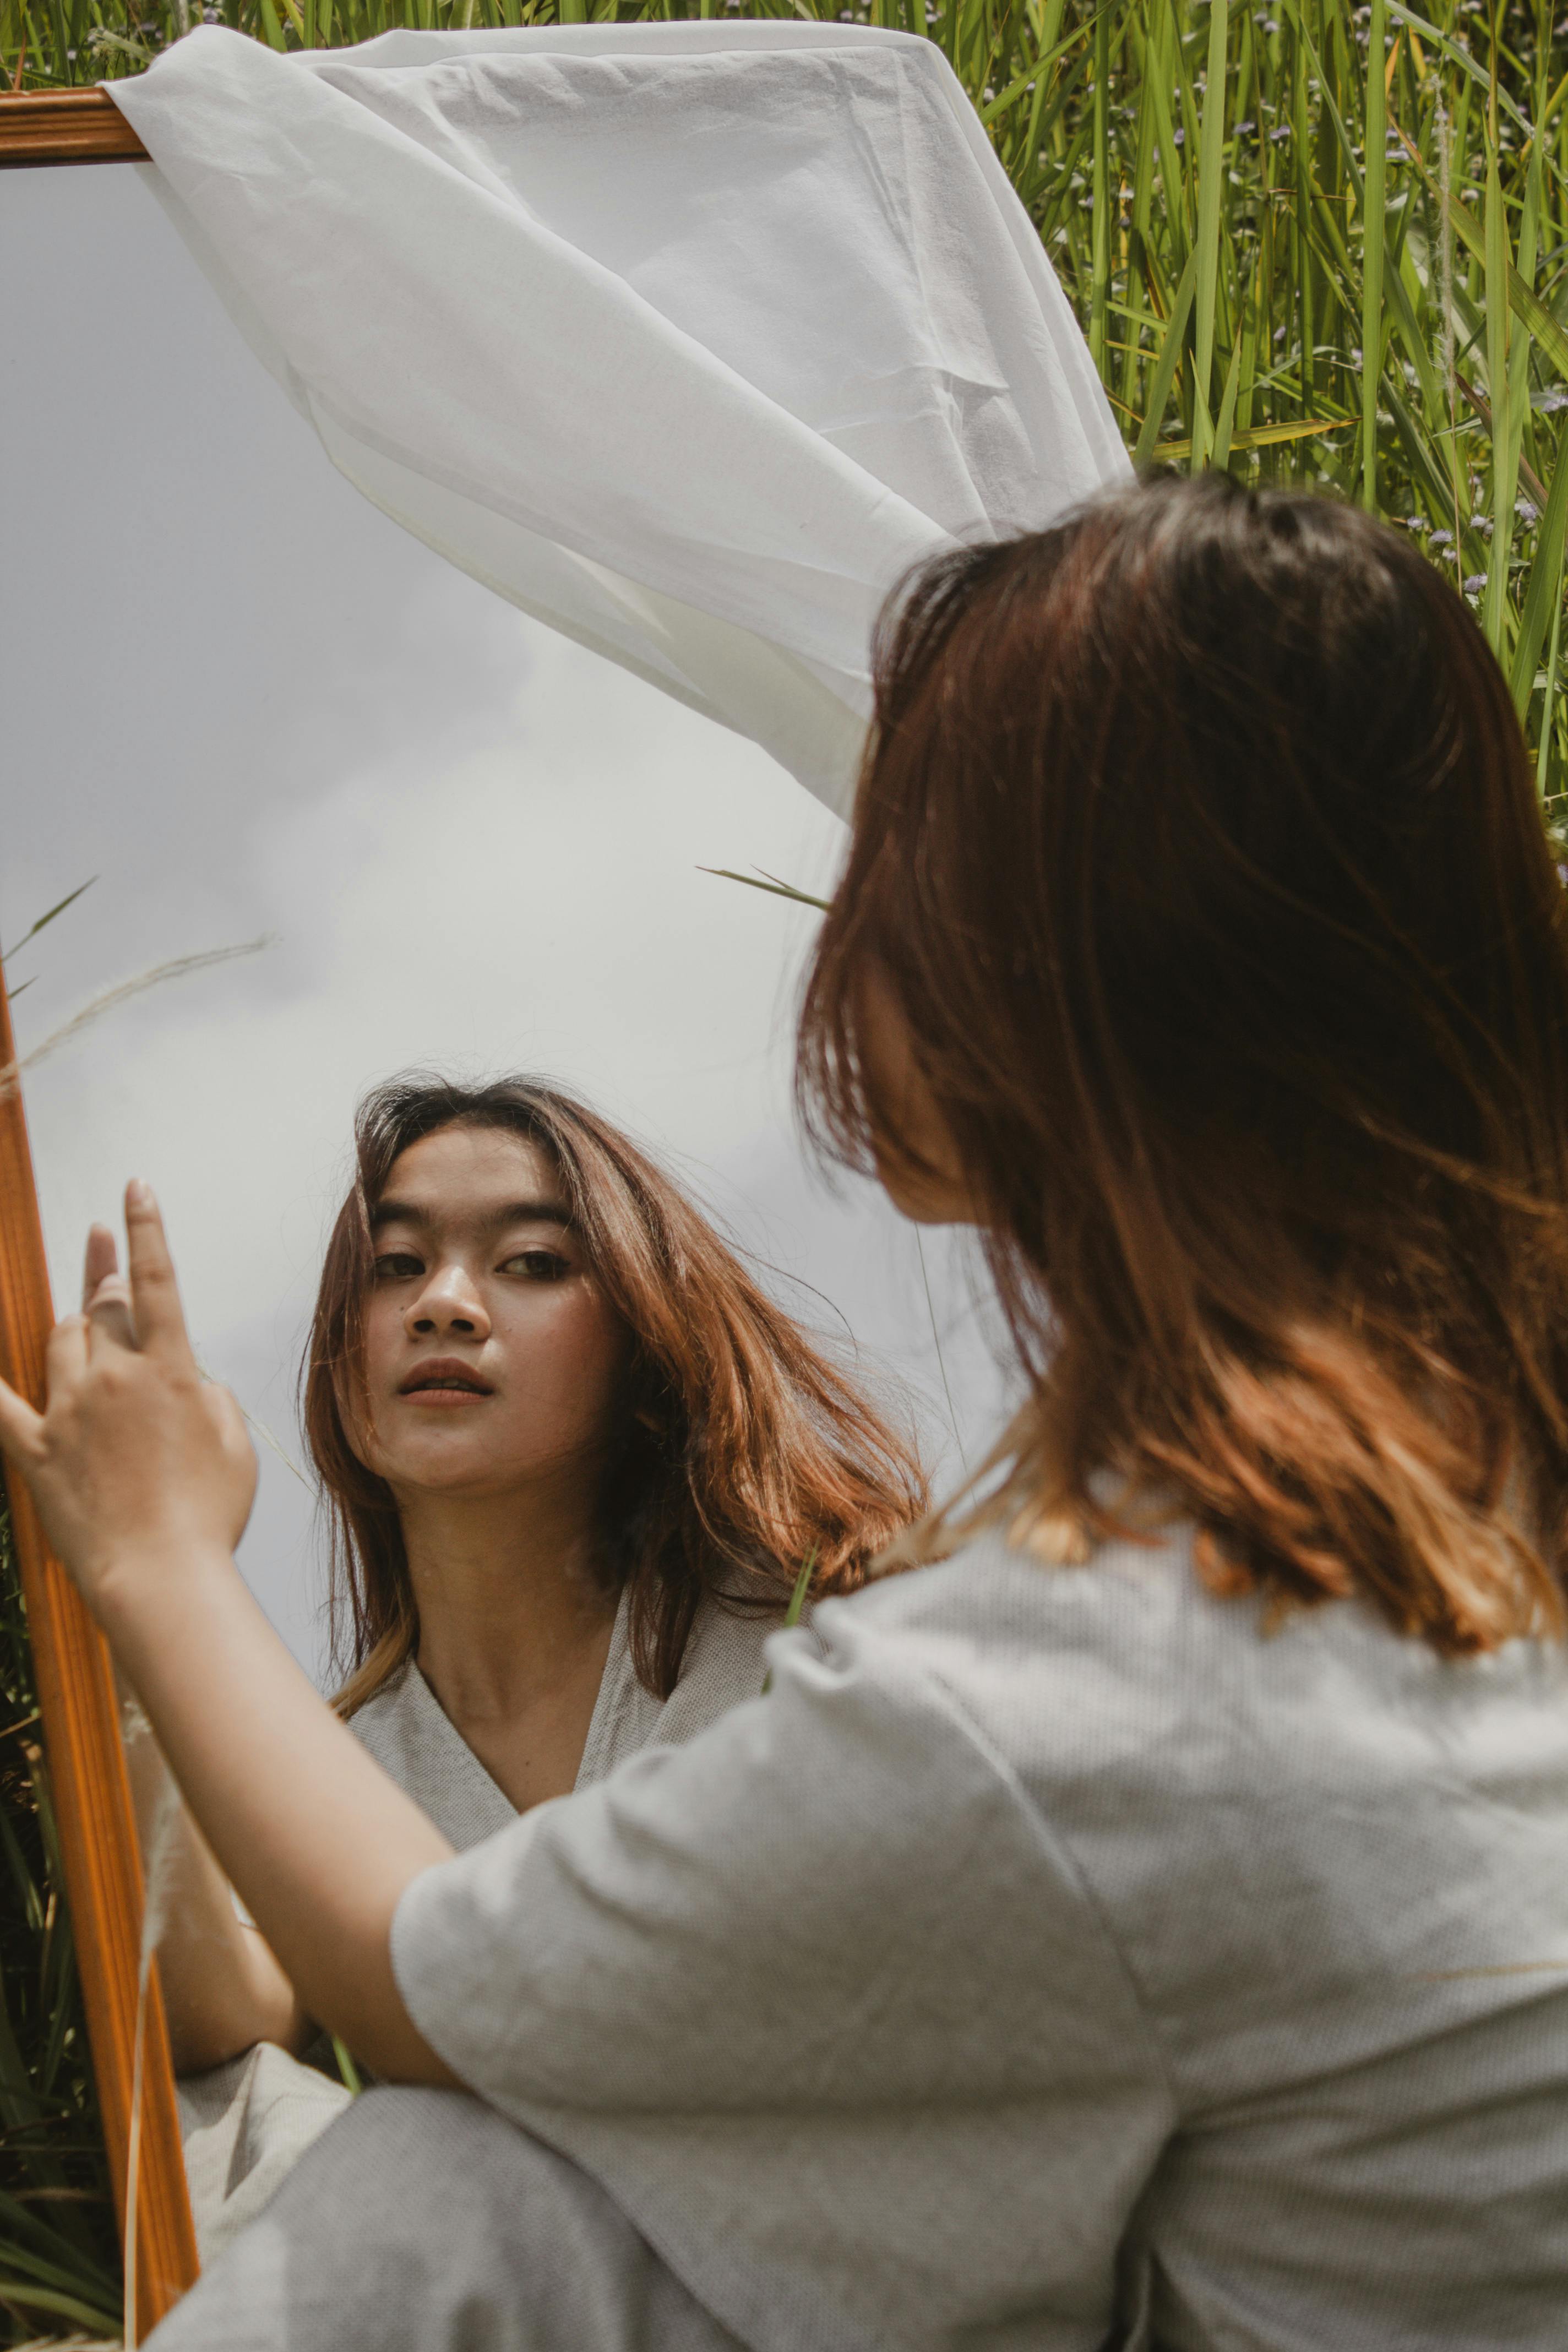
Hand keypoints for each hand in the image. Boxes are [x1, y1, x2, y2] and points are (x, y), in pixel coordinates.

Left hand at [0, 1182, 255, 1627]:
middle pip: (102, 1310)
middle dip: (106, 1282)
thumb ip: (207, 1392)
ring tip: (85, 1322)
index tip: (134, 1187)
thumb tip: (182, 1375)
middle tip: (105, 1262)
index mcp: (169, 1372)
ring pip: (61, 1343)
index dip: (146, 1229)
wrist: (161, 1575)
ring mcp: (70, 1413)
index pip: (157, 1282)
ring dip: (74, 1327)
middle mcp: (114, 1379)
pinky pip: (0, 1404)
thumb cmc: (210, 1514)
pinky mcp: (37, 1451)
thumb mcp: (234, 1440)